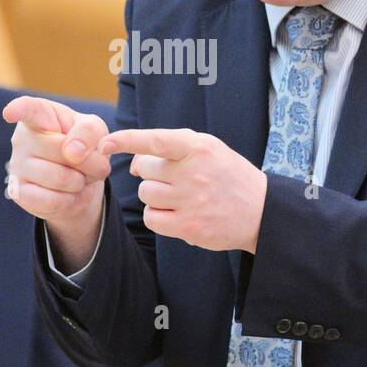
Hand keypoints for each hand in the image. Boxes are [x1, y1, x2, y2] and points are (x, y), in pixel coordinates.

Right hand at [3, 95, 111, 228]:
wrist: (80, 181)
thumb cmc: (83, 146)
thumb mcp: (96, 130)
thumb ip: (88, 132)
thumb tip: (71, 152)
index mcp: (41, 115)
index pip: (27, 109)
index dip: (18, 109)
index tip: (10, 113)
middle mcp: (22, 138)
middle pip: (62, 151)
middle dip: (89, 163)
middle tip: (89, 163)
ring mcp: (17, 166)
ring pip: (60, 178)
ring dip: (80, 182)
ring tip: (76, 177)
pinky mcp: (18, 192)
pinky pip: (52, 200)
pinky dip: (69, 200)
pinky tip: (65, 193)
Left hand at [100, 128, 266, 253]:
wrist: (261, 211)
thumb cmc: (227, 175)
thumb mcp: (208, 148)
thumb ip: (171, 147)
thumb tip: (133, 163)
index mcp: (199, 148)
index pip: (155, 140)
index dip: (126, 140)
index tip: (104, 142)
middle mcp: (194, 172)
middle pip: (145, 169)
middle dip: (152, 172)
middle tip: (175, 178)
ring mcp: (190, 201)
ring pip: (146, 194)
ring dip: (154, 195)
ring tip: (179, 196)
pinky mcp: (188, 226)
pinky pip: (151, 218)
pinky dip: (157, 216)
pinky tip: (175, 213)